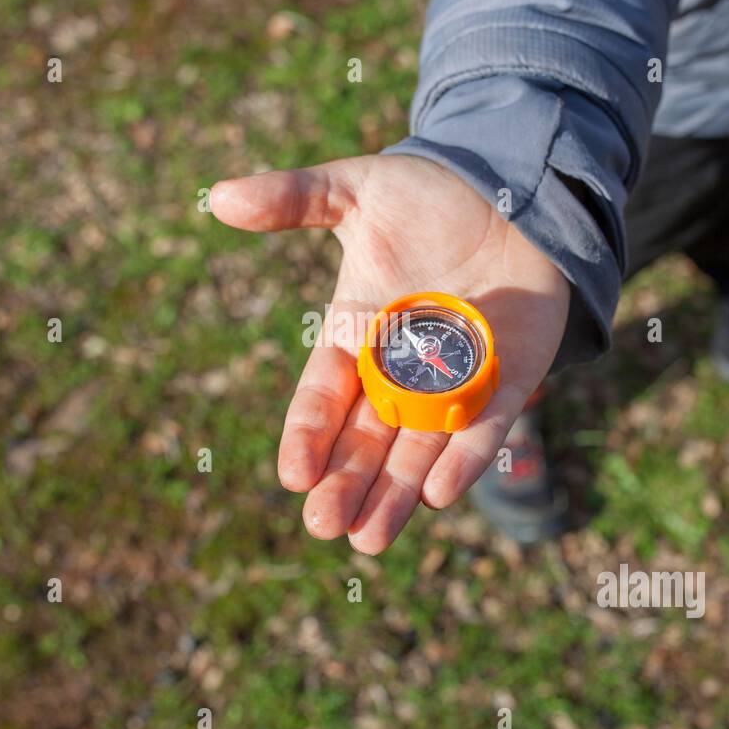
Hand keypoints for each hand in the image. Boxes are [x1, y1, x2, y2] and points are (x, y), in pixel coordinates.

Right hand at [210, 154, 569, 553]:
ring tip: (369, 541)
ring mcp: (456, 379)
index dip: (308, 432)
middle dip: (346, 483)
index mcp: (357, 333)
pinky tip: (438, 495)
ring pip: (419, 448)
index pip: (325, 393)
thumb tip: (216, 196)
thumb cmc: (430, 192)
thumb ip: (293, 198)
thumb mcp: (356, 189)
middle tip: (324, 526)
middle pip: (367, 437)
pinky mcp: (508, 378)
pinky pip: (484, 428)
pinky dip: (463, 459)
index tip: (292, 474)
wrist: (512, 186)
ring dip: (394, 493)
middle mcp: (401, 369)